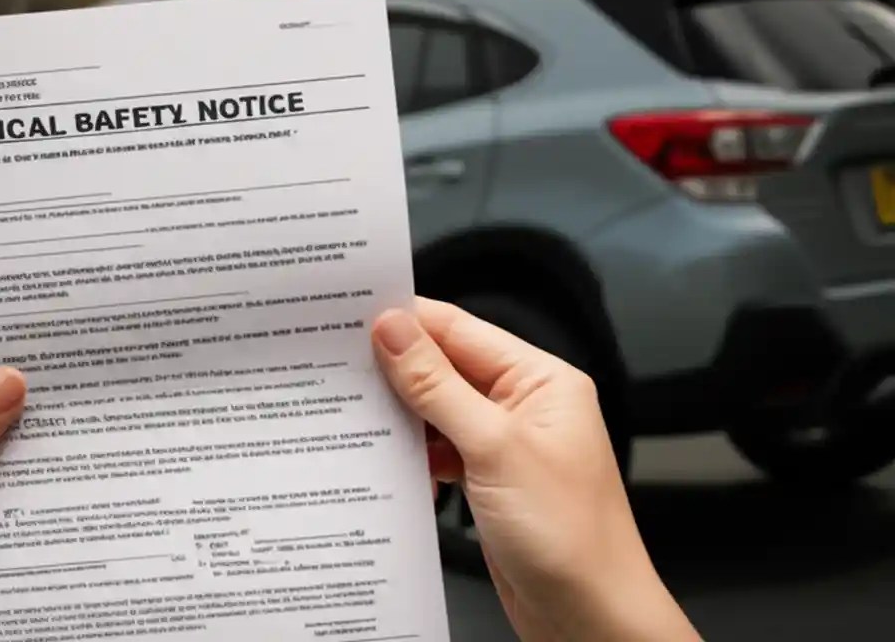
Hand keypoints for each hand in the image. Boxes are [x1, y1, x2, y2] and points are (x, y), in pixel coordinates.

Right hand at [373, 299, 698, 641]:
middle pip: (445, 367)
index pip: (460, 329)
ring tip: (351, 409)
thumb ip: (437, 385)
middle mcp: (525, 405)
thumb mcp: (494, 449)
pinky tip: (384, 456)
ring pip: (437, 410)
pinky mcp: (488, 480)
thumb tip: (393, 330)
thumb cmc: (570, 537)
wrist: (591, 619)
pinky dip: (411, 452)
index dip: (406, 320)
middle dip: (395, 367)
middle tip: (336, 363)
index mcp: (541, 380)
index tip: (350, 315)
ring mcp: (505, 444)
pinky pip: (439, 449)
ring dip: (399, 412)